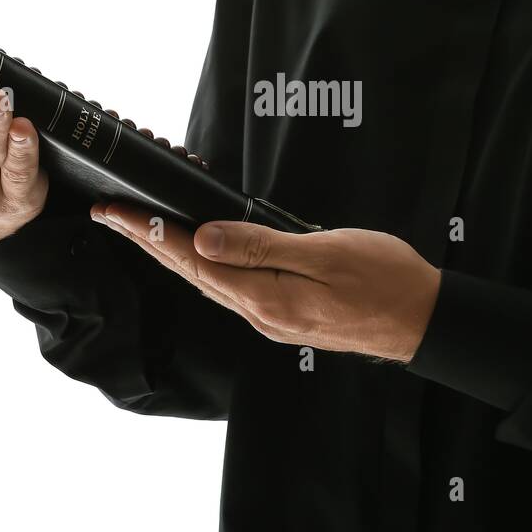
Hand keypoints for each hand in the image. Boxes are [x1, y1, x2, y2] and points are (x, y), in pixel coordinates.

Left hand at [90, 202, 440, 361]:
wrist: (423, 319)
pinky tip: (197, 253)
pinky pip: (231, 286)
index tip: (115, 211)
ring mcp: (272, 317)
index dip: (149, 233)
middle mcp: (260, 313)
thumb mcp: (325, 252)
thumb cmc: (386, 280)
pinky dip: (203, 265)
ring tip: (140, 229)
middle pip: (190, 273)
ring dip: (170, 253)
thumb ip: (262, 247)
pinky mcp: (285, 314)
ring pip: (207, 281)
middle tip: (109, 214)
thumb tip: (203, 239)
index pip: (192, 260)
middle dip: (146, 241)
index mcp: (266, 297)